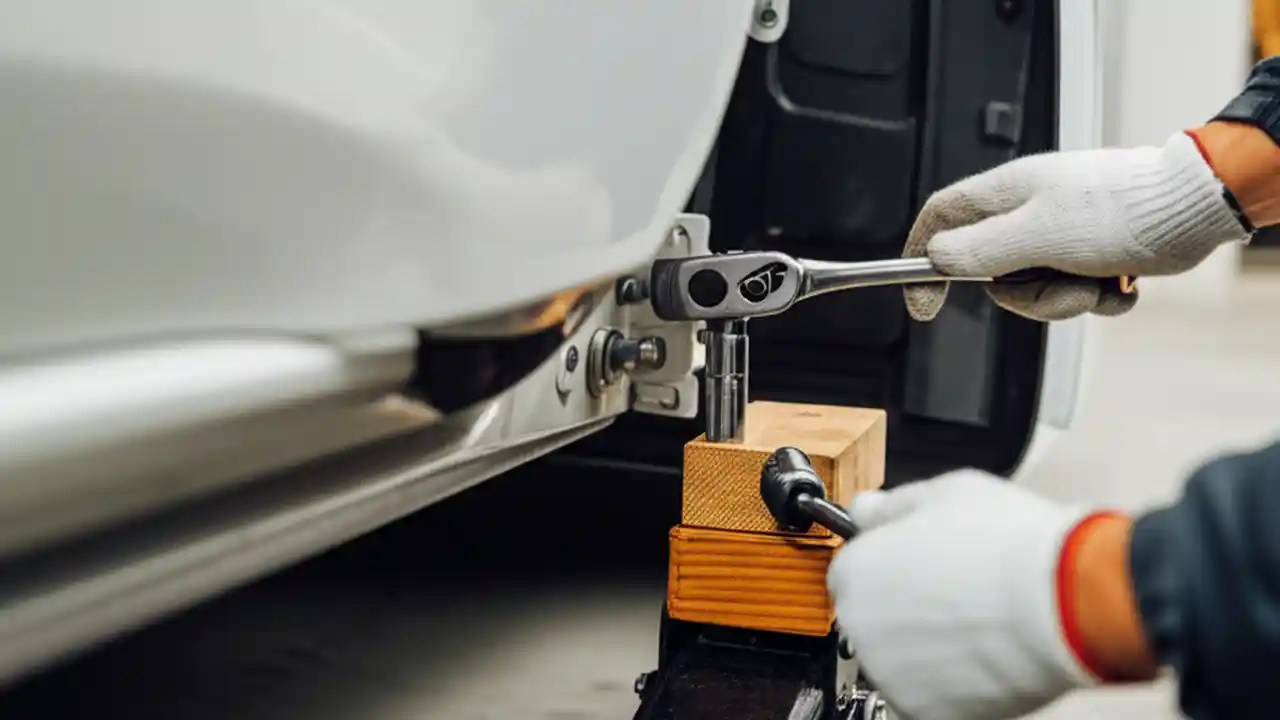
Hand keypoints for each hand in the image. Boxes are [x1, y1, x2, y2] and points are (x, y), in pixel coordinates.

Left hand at [828, 471, 1097, 719]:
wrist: (1060, 600)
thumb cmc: (1008, 544)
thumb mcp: (942, 494)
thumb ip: (892, 506)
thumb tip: (866, 509)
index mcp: (856, 571)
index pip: (852, 574)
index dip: (889, 567)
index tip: (917, 567)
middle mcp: (861, 626)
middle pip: (874, 619)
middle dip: (907, 609)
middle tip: (956, 594)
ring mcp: (890, 674)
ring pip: (900, 661)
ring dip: (927, 648)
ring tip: (977, 622)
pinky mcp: (924, 711)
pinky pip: (928, 697)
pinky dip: (950, 684)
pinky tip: (982, 656)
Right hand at [904, 133, 1248, 321]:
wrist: (1190, 209)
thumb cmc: (1116, 212)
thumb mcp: (1036, 236)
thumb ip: (979, 250)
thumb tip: (936, 259)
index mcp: (1005, 194)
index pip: (939, 219)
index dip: (921, 256)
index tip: (924, 301)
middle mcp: (1026, 211)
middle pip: (989, 271)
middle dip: (1025, 295)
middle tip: (1059, 286)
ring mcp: (1058, 233)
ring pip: (1032, 287)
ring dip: (1066, 298)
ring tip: (1098, 282)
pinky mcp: (1089, 252)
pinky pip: (1071, 290)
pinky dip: (1096, 296)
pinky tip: (1120, 280)